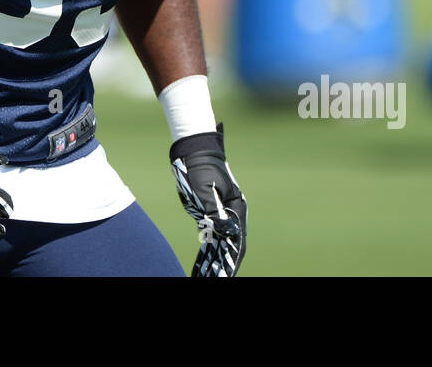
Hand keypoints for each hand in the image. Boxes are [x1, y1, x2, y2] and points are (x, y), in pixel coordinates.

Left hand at [170, 124, 246, 276]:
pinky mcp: (209, 216)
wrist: (194, 151)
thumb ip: (213, 210)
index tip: (226, 275)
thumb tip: (222, 231)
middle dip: (222, 267)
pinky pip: (209, 239)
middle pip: (229, 248)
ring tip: (204, 278)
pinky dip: (205, 254)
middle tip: (214, 281)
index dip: (232, 261)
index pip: (237, 242)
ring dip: (213, 264)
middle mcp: (231, 216)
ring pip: (219, 246)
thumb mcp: (205, 189)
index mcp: (236, 210)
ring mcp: (221, 216)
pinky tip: (200, 266)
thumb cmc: (200, 168)